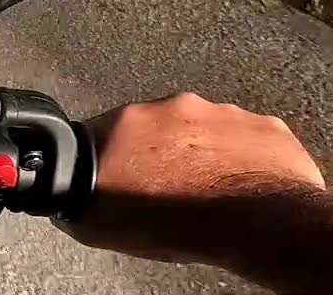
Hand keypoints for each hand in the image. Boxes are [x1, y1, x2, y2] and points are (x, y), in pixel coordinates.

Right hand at [57, 92, 324, 264]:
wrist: (257, 224)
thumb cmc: (184, 223)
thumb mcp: (101, 225)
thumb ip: (79, 199)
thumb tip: (69, 198)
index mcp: (128, 122)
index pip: (103, 133)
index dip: (110, 159)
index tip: (119, 179)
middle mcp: (173, 107)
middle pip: (156, 128)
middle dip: (158, 153)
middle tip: (165, 190)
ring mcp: (223, 112)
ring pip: (204, 131)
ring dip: (201, 155)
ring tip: (207, 191)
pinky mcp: (263, 126)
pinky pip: (248, 139)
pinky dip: (243, 159)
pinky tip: (241, 187)